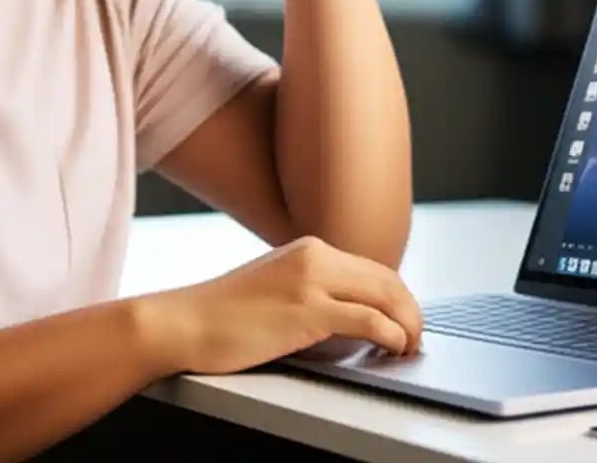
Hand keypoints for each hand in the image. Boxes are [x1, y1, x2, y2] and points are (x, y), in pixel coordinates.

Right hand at [146, 236, 423, 375]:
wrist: (180, 323)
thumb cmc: (220, 315)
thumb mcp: (275, 287)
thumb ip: (312, 289)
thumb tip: (350, 312)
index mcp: (310, 249)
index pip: (374, 269)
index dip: (397, 297)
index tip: (406, 320)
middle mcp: (315, 257)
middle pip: (387, 280)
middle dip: (410, 310)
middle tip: (417, 337)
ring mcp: (312, 281)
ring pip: (386, 295)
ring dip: (408, 324)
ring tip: (410, 346)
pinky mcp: (307, 310)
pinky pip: (368, 319)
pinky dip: (391, 334)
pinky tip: (393, 347)